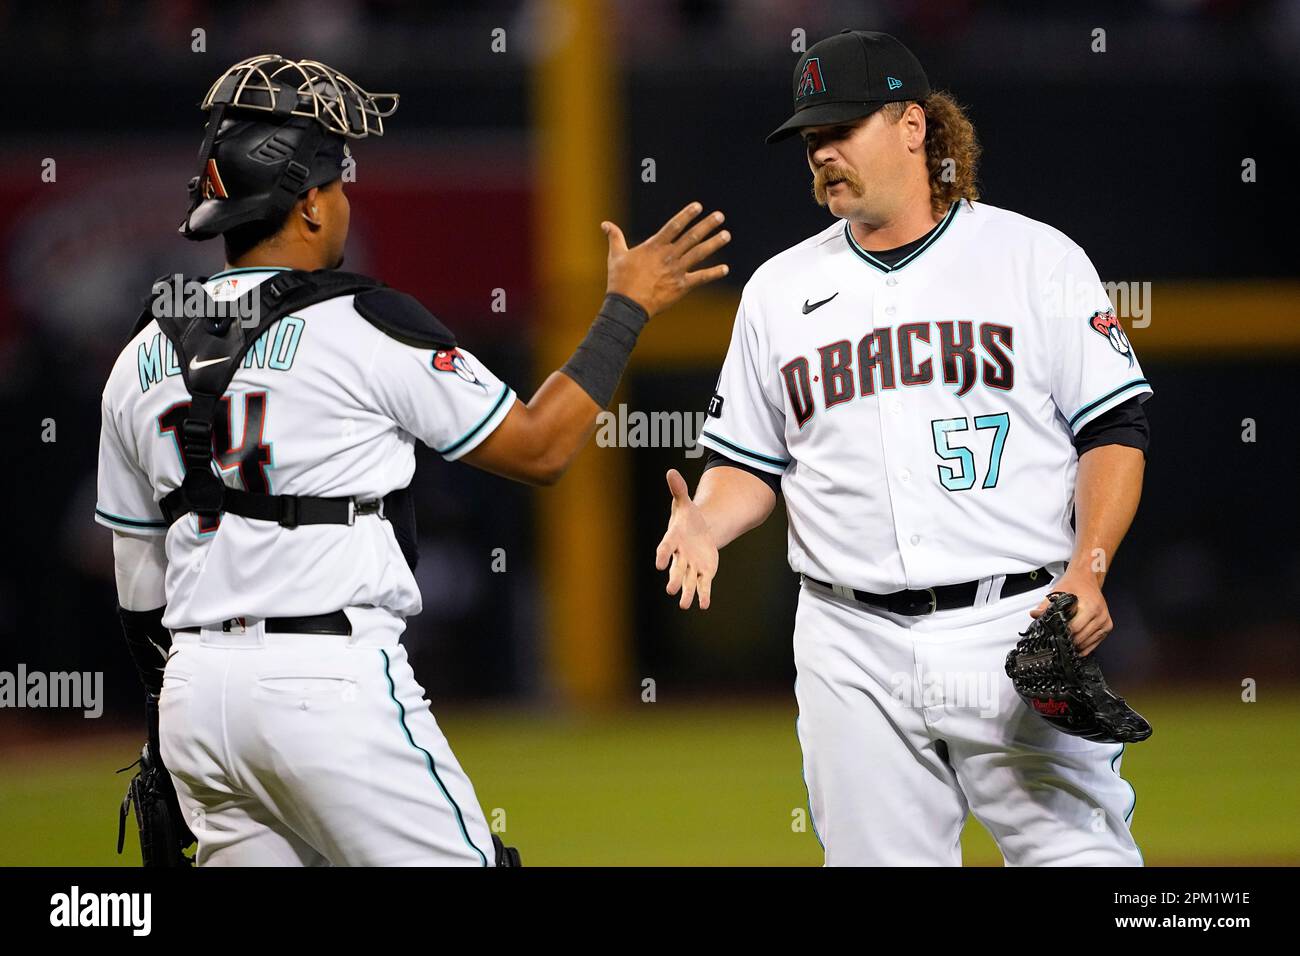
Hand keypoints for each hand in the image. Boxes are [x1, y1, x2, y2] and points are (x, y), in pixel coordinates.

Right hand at [602, 202, 729, 317]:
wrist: (627, 306)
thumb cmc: (620, 281)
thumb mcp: (615, 256)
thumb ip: (614, 237)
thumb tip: (605, 224)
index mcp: (654, 246)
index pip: (674, 226)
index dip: (687, 215)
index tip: (698, 206)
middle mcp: (668, 256)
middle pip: (691, 237)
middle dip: (707, 225)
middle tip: (720, 216)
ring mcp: (676, 271)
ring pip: (699, 254)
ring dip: (714, 243)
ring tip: (727, 235)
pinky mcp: (681, 287)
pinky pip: (701, 278)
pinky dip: (713, 273)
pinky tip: (726, 269)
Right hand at [654, 468, 718, 609]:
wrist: (700, 532)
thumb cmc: (688, 518)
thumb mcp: (685, 504)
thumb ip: (678, 491)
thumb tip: (671, 472)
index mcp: (673, 540)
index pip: (666, 549)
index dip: (663, 556)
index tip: (660, 564)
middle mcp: (680, 556)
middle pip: (676, 570)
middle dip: (675, 580)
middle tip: (672, 590)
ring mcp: (692, 566)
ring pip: (688, 582)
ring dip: (687, 593)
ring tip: (686, 605)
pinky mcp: (704, 572)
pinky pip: (703, 585)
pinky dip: (704, 595)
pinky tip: (705, 605)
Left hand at [1030, 570, 1111, 655]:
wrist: (1087, 579)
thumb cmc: (1074, 585)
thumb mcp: (1057, 593)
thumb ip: (1046, 606)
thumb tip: (1034, 614)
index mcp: (1090, 607)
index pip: (1074, 628)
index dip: (1062, 634)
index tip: (1053, 636)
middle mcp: (1100, 615)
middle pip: (1081, 637)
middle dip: (1068, 641)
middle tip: (1057, 642)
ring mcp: (1105, 622)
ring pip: (1088, 642)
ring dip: (1076, 646)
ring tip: (1065, 644)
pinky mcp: (1107, 626)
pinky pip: (1095, 642)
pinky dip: (1085, 647)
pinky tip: (1076, 648)